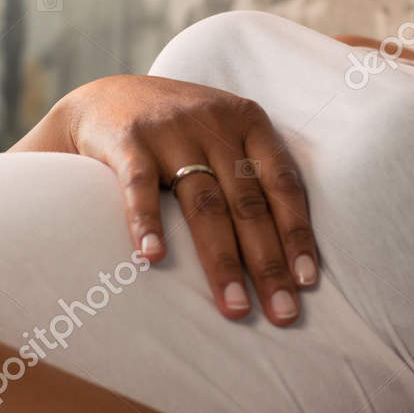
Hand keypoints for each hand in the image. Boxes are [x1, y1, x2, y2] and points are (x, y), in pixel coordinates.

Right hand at [12, 75, 317, 324]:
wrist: (105, 98)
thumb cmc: (179, 133)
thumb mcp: (224, 136)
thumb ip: (252, 177)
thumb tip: (292, 255)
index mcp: (249, 124)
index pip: (283, 184)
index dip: (297, 234)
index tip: (307, 282)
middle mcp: (215, 124)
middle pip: (248, 203)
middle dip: (268, 264)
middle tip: (283, 314)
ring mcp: (171, 131)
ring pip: (204, 204)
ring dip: (222, 262)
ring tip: (235, 308)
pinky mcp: (128, 140)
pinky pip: (140, 186)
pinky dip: (148, 222)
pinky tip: (154, 258)